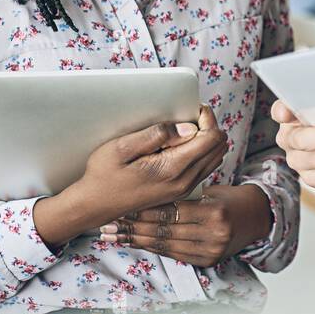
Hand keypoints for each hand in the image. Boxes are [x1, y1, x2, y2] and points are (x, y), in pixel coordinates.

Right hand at [34, 105, 227, 248]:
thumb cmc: (104, 174)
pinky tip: (181, 144)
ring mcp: (184, 188)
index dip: (206, 117)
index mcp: (173, 169)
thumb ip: (156, 135)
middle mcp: (184, 181)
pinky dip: (201, 151)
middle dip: (209, 125)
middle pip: (219, 146)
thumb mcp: (122, 148)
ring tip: (185, 128)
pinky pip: (205, 167)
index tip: (192, 108)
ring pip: (215, 157)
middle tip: (189, 114)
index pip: (212, 138)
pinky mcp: (181, 190)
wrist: (95, 205)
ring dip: (206, 138)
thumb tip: (187, 128)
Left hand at [100, 184, 272, 267]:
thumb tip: (150, 190)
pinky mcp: (208, 261)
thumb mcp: (210, 188)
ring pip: (166, 246)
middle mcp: (213, 234)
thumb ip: (184, 192)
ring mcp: (211, 251)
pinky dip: (153, 248)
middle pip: (164, 232)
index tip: (120, 208)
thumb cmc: (229, 197)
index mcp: (214, 211)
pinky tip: (136, 243)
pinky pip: (174, 255)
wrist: (256, 218)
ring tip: (114, 236)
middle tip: (109, 225)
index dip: (143, 211)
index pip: (170, 212)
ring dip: (137, 241)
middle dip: (133, 228)